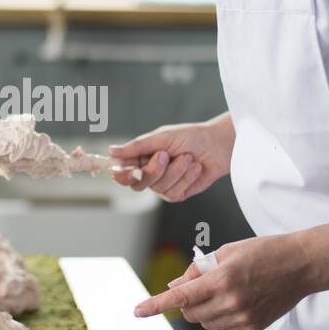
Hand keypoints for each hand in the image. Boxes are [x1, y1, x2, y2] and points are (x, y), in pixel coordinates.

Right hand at [108, 114, 234, 202]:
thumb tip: (111, 151)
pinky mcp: (177, 193)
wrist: (217, 145)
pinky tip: (196, 167)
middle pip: (137, 183)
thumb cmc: (190, 136)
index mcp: (140, 157)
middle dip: (154, 170)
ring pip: (157, 187)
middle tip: (166, 155)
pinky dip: (186, 177)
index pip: (121, 171)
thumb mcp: (162, 137)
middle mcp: (149, 172)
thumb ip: (137, 146)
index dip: (122, 173)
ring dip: (176, 171)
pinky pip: (174, 192)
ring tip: (188, 157)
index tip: (132, 168)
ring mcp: (162, 185)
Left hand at [133, 233, 313, 329]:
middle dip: (186, 302)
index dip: (156, 305)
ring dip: (203, 310)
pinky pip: (224, 327)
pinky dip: (221, 316)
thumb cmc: (264, 251)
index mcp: (222, 279)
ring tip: (223, 290)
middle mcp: (231, 301)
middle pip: (190, 313)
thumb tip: (175, 287)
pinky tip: (238, 299)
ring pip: (205, 322)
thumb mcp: (227, 251)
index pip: (180, 297)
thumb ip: (198, 270)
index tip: (138, 311)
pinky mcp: (253, 326)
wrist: (302, 265)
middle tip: (199, 285)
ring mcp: (243, 317)